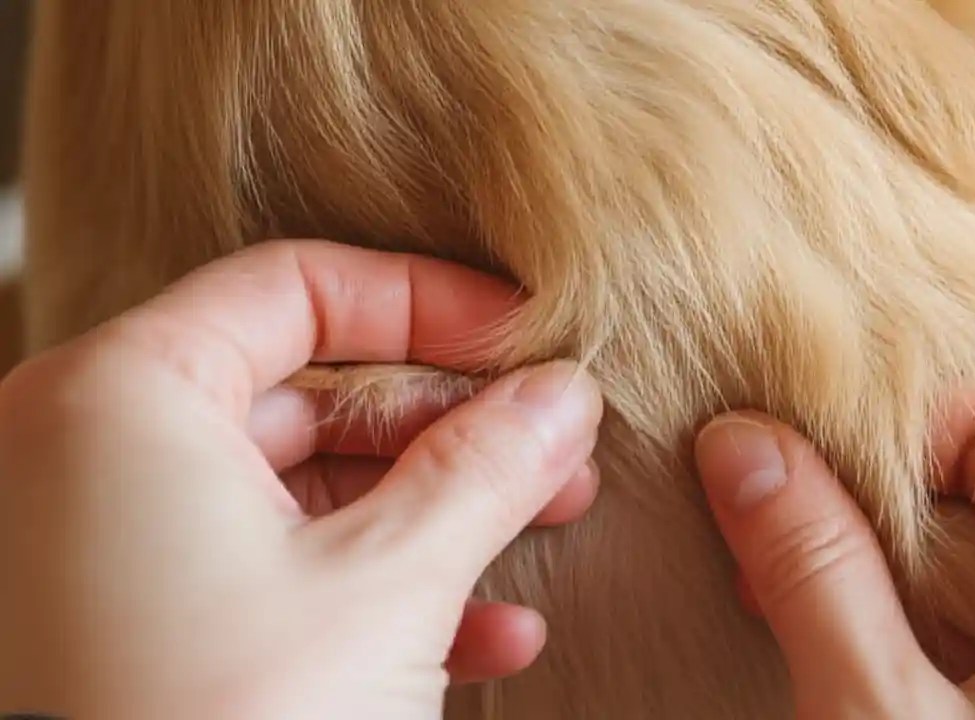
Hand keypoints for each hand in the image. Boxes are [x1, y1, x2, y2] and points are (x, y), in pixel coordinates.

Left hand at [0, 241, 602, 718]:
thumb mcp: (387, 587)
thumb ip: (484, 467)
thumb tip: (561, 396)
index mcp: (119, 403)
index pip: (294, 288)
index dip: (427, 302)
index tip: (521, 338)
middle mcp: (87, 461)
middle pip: (309, 391)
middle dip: (450, 427)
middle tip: (552, 447)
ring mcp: (103, 552)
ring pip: (301, 488)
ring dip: (432, 513)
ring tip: (539, 528)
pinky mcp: (134, 630)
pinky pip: (269, 570)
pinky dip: (374, 586)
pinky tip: (481, 634)